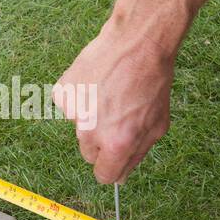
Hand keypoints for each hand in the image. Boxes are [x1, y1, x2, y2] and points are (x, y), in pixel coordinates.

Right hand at [53, 21, 173, 183]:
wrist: (136, 42)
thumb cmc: (152, 83)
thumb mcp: (157, 126)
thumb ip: (137, 155)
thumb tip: (120, 177)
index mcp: (117, 145)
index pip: (104, 176)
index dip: (112, 167)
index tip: (116, 156)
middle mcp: (90, 132)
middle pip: (89, 153)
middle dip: (102, 142)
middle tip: (117, 117)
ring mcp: (73, 112)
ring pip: (79, 128)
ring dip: (91, 117)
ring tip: (109, 93)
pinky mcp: (62, 93)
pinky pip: (69, 105)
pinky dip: (80, 97)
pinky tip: (96, 82)